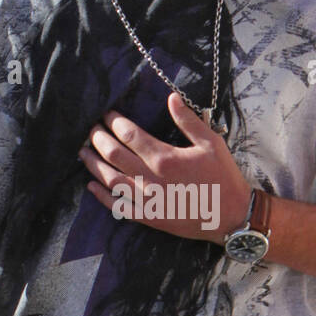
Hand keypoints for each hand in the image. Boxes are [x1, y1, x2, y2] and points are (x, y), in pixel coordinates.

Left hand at [78, 91, 251, 243]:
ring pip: (110, 179)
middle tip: (90, 129)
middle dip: (97, 139)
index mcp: (165, 157)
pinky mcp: (149, 218)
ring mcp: (148, 200)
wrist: (232, 217)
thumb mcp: (211, 143)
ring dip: (94, 164)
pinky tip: (92, 186)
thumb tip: (171, 97)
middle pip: (113, 154)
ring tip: (83, 153)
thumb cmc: (224, 177)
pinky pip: (118, 207)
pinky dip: (102, 196)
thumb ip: (188, 120)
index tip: (106, 114)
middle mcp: (151, 178)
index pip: (129, 134)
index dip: (113, 122)